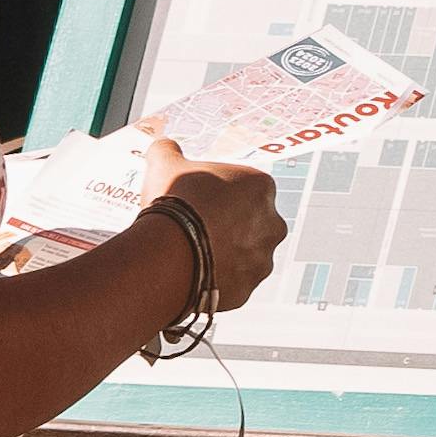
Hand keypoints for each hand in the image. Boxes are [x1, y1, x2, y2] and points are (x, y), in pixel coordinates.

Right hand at [139, 143, 285, 310]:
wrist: (168, 255)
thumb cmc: (175, 205)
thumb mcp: (166, 165)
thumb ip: (168, 150)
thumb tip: (164, 146)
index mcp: (261, 187)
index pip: (245, 188)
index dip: (219, 194)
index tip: (199, 200)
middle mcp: (272, 223)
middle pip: (249, 222)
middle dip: (227, 225)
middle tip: (195, 227)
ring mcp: (261, 259)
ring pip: (243, 255)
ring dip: (223, 254)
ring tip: (191, 252)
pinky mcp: (248, 290)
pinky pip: (232, 283)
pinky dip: (216, 280)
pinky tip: (192, 273)